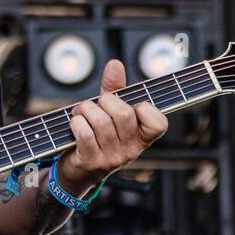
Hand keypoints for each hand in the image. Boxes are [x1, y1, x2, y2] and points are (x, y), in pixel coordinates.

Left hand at [54, 59, 167, 194]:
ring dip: (86, 110)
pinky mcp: (92, 162)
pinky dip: (76, 122)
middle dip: (105, 101)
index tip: (132, 105)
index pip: (159, 123)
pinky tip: (75, 123)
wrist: (77, 170)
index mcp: (142, 138)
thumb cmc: (96, 137)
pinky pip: (85, 134)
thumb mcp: (109, 113)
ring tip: (80, 112)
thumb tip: (115, 63)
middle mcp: (131, 150)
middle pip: (124, 115)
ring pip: (101, 122)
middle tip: (95, 105)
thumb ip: (115, 89)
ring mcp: (112, 159)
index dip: (146, 109)